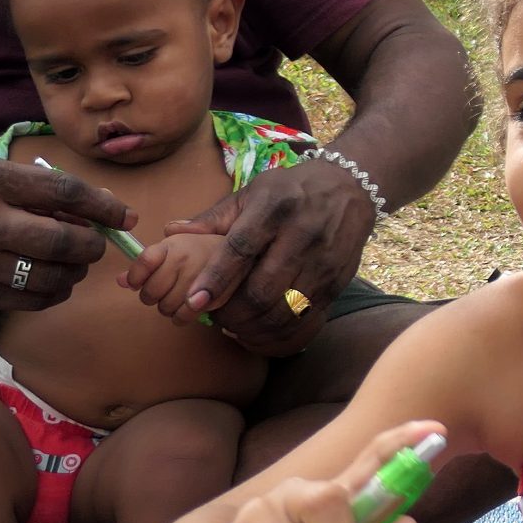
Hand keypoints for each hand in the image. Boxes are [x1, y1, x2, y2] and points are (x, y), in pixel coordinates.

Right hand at [0, 155, 131, 312]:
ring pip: (50, 277)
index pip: (61, 191)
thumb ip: (26, 182)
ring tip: (74, 262)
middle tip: (98, 243)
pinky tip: (53, 282)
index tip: (125, 215)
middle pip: (62, 241)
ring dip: (75, 272)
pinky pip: (29, 300)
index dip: (102, 205)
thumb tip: (89, 200)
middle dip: (93, 246)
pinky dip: (53, 292)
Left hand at [122, 233, 230, 328]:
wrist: (241, 254)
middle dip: (152, 296)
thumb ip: (147, 262)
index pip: (144, 262)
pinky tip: (187, 308)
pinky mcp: (210, 298)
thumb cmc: (202, 250)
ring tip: (178, 297)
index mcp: (173, 245)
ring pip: (164, 307)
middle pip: (150, 291)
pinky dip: (180, 317)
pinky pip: (181, 317)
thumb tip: (121, 281)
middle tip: (162, 291)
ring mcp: (197, 279)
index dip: (135, 278)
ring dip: (167, 307)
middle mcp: (184, 260)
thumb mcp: (174, 247)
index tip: (136, 282)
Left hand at [160, 157, 372, 355]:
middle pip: (262, 291)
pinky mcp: (339, 282)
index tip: (194, 302)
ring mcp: (324, 261)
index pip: (241, 249)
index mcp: (273, 208)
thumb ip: (213, 218)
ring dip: (254, 329)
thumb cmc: (291, 190)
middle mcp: (302, 235)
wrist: (351, 187)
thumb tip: (171, 231)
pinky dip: (280, 335)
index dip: (215, 279)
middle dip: (232, 314)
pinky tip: (261, 333)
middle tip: (215, 318)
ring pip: (284, 312)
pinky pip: (307, 321)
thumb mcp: (252, 192)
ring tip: (235, 328)